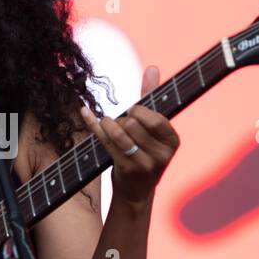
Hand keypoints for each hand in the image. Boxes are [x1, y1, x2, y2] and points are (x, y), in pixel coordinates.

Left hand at [77, 65, 179, 205]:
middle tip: (119, 122)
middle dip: (123, 118)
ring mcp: (145, 165)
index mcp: (173, 141)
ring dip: (108, 124)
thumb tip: (152, 68)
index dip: (140, 111)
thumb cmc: (144, 151)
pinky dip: (94, 126)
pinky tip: (86, 114)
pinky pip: (106, 143)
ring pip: (120, 134)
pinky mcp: (126, 170)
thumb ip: (152, 97)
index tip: (133, 110)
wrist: (137, 191)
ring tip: (106, 122)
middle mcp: (162, 155)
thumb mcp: (152, 128)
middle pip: (135, 124)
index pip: (156, 119)